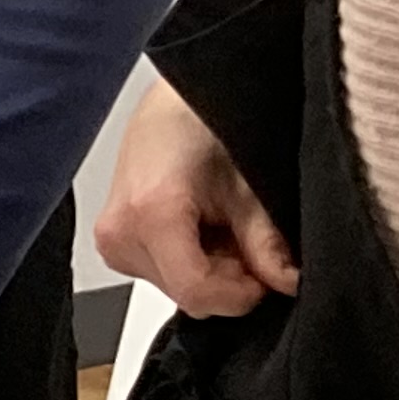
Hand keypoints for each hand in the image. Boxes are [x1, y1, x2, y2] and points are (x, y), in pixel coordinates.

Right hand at [95, 78, 296, 316]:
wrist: (170, 104)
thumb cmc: (203, 124)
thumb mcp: (248, 184)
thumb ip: (267, 242)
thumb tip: (287, 283)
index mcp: (150, 214)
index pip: (196, 292)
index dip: (240, 295)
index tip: (266, 279)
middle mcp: (119, 233)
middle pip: (186, 293)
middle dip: (228, 280)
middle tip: (249, 241)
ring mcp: (111, 240)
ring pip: (176, 287)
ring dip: (210, 270)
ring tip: (225, 226)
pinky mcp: (112, 242)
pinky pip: (161, 273)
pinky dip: (192, 260)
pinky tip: (203, 228)